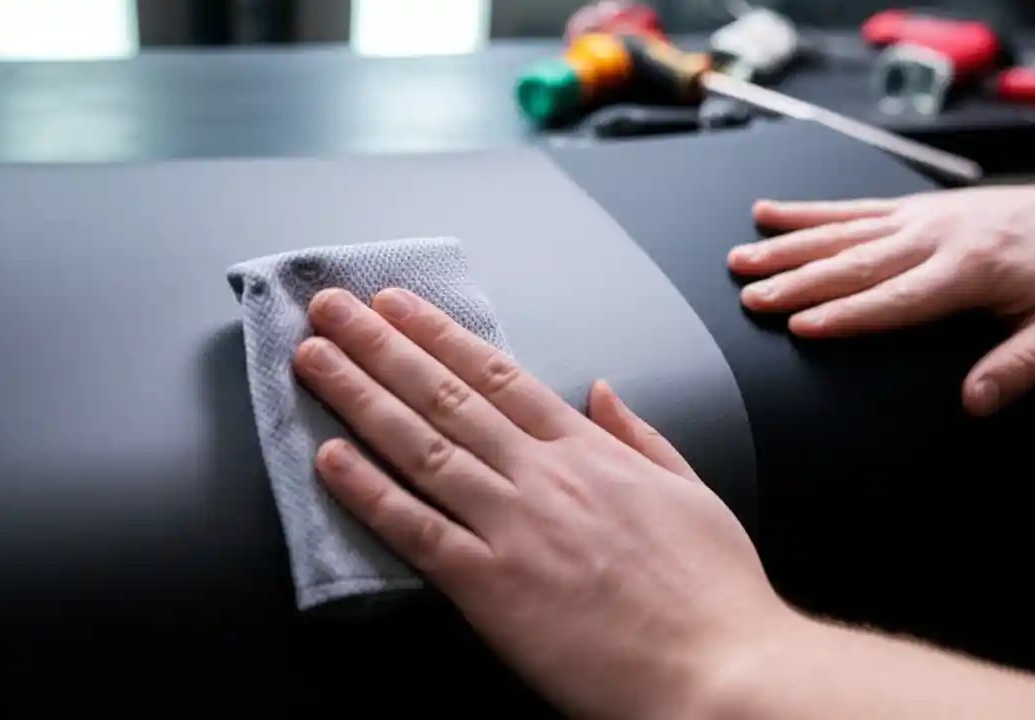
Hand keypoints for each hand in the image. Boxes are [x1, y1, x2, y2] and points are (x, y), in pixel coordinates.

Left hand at [293, 288, 791, 718]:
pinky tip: (329, 458)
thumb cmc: (713, 592)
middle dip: (382, 345)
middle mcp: (542, 478)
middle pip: (447, 396)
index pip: (500, 377)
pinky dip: (369, 491)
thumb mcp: (691, 491)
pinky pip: (416, 530)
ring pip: (421, 447)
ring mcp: (513, 529)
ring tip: (315, 359)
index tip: (398, 306)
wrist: (720, 672)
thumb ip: (639, 435)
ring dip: (360, 398)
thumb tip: (601, 390)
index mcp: (590, 453)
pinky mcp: (490, 589)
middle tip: (332, 310)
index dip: (441, 335)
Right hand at [729, 167, 1034, 415]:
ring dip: (787, 248)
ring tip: (741, 260)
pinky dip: (806, 211)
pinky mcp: (912, 207)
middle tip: (750, 297)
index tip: (800, 326)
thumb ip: (1018, 368)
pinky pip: (851, 208)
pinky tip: (767, 213)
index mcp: (970, 271)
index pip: (896, 298)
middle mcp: (935, 238)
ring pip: (841, 233)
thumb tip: (973, 403)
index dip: (847, 314)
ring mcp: (919, 218)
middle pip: (854, 263)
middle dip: (797, 282)